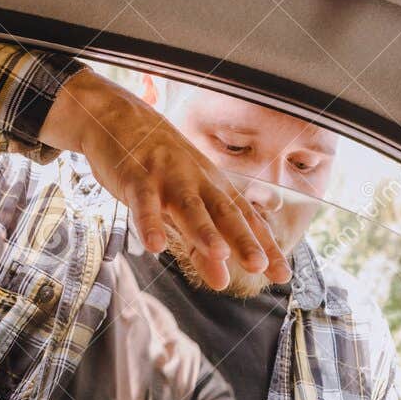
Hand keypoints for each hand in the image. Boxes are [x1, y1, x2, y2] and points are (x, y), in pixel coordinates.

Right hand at [40, 66, 290, 291]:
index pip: (245, 220)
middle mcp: (196, 182)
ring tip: (219, 256)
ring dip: (204, 231)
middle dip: (243, 239)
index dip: (264, 246)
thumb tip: (223, 282)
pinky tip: (155, 246)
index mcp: (212, 187)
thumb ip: (201, 246)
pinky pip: (143, 203)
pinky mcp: (136, 178)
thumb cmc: (156, 167)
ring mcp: (167, 178)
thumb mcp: (182, 209)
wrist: (117, 117)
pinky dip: (149, 223)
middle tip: (259, 267)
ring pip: (189, 206)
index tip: (283, 276)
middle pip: (224, 212)